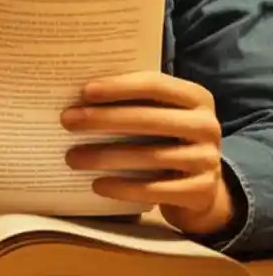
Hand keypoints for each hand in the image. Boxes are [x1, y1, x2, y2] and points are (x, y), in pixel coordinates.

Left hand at [62, 71, 233, 235]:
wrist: (200, 187)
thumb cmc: (165, 139)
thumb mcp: (158, 114)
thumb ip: (131, 102)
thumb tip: (77, 98)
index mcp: (196, 98)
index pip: (155, 84)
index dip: (119, 87)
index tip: (84, 92)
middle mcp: (207, 126)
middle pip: (150, 120)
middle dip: (104, 120)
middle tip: (67, 121)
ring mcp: (208, 160)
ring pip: (151, 157)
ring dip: (105, 157)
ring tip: (72, 158)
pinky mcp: (202, 191)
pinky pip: (157, 190)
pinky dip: (123, 188)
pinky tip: (97, 184)